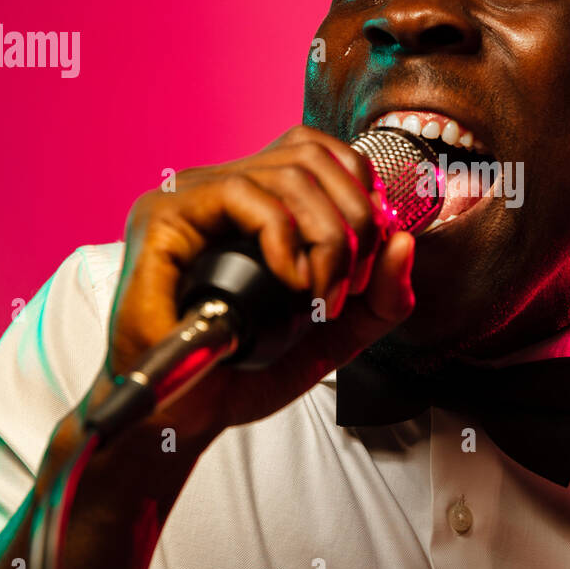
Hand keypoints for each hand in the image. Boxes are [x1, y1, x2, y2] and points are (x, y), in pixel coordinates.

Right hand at [100, 124, 416, 446]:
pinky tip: (289, 282)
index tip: (371, 260)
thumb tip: (404, 241)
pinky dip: (283, 238)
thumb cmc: (243, 368)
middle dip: (355, 223)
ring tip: (319, 295)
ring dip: (327, 237)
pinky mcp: (165, 215)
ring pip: (289, 173)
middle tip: (348, 289)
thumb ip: (379, 297)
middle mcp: (224, 186)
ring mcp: (192, 196)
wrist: (184, 415)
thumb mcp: (334, 333)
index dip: (363, 194)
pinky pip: (242, 195)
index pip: (324, 153)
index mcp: (259, 201)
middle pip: (314, 157)